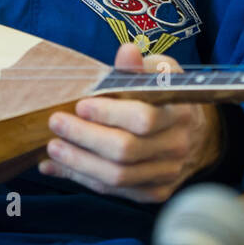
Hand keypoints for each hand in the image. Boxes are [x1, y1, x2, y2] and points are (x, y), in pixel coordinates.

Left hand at [38, 45, 223, 203]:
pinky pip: (114, 191)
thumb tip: (126, 51)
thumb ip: (137, 66)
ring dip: (78, 162)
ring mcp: (166, 174)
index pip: (143, 119)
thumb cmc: (163, 95)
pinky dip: (82, 179)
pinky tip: (57, 166)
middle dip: (85, 137)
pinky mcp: (153, 193)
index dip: (108, 114)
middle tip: (56, 122)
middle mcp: (176, 147)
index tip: (81, 105)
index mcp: (178, 113)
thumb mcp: (156, 72)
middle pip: (125, 151)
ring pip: (117, 177)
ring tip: (52, 147)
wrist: (191, 133)